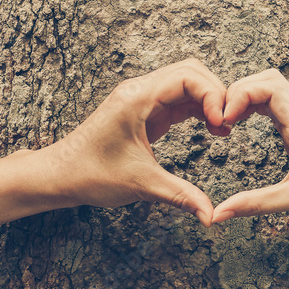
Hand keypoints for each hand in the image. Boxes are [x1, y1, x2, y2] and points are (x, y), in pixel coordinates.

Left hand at [46, 58, 228, 225]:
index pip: (188, 76)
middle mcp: (140, 90)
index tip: (223, 123)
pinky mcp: (144, 111)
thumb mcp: (141, 184)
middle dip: (216, 94)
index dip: (213, 95)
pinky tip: (211, 129)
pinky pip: (178, 100)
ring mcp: (141, 99)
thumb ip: (180, 196)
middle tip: (228, 124)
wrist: (60, 176)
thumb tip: (210, 216)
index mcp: (137, 97)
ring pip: (187, 83)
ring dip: (209, 101)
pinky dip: (198, 110)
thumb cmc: (89, 174)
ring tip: (223, 128)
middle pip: (192, 72)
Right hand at [211, 69, 288, 227]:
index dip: (242, 94)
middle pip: (268, 79)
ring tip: (227, 120)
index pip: (271, 87)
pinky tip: (242, 122)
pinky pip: (276, 104)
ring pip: (272, 87)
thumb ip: (255, 204)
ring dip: (246, 95)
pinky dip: (254, 105)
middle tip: (221, 118)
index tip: (224, 119)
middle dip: (239, 90)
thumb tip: (219, 214)